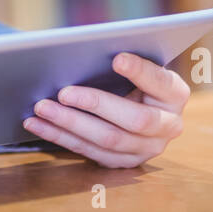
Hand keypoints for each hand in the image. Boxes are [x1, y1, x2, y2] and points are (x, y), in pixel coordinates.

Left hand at [20, 53, 187, 167]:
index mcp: (175, 93)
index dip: (140, 71)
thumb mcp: (137, 65)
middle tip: (63, 92)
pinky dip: (60, 137)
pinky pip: (90, 152)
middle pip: (134, 119)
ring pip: (108, 140)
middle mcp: (169, 125)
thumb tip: (86, 49)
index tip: (116, 58)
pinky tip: (38, 124)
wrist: (138, 102)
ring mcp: (147, 149)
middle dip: (95, 104)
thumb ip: (122, 59)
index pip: (160, 82)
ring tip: (41, 107)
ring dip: (70, 124)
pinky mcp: (124, 162)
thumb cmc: (132, 75)